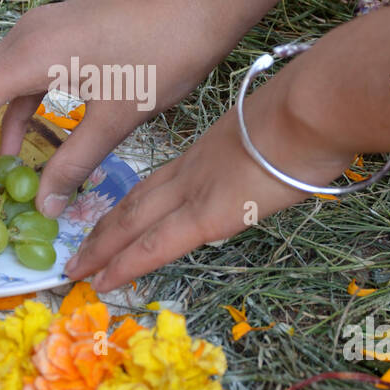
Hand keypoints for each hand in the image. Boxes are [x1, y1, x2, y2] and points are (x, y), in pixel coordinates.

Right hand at [0, 0, 234, 215]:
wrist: (201, 1)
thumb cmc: (163, 54)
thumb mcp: (116, 119)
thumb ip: (72, 164)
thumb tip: (42, 206)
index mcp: (29, 53)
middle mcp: (25, 36)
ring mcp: (43, 31)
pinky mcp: (62, 34)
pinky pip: (23, 75)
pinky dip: (17, 110)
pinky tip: (28, 144)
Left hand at [63, 62, 354, 291]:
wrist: (313, 109)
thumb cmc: (313, 113)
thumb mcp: (284, 129)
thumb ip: (271, 149)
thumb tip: (283, 162)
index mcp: (211, 150)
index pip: (162, 182)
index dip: (134, 204)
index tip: (114, 221)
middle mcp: (194, 169)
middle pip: (137, 202)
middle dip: (106, 229)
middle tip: (77, 251)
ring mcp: (195, 191)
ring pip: (134, 222)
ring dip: (103, 247)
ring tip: (75, 270)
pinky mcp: (206, 216)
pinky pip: (155, 246)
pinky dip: (125, 265)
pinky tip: (103, 281)